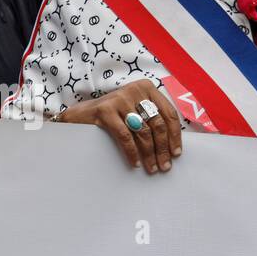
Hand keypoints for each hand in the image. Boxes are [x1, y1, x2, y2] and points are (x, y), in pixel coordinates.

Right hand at [56, 80, 182, 172]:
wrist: (80, 114)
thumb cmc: (113, 115)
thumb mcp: (134, 110)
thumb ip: (151, 119)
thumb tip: (172, 144)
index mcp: (146, 88)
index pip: (168, 113)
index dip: (174, 136)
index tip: (176, 153)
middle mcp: (134, 90)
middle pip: (157, 124)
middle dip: (163, 148)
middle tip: (165, 166)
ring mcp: (119, 99)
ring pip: (143, 132)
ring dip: (150, 154)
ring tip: (152, 167)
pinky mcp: (105, 110)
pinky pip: (125, 136)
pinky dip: (132, 152)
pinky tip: (135, 163)